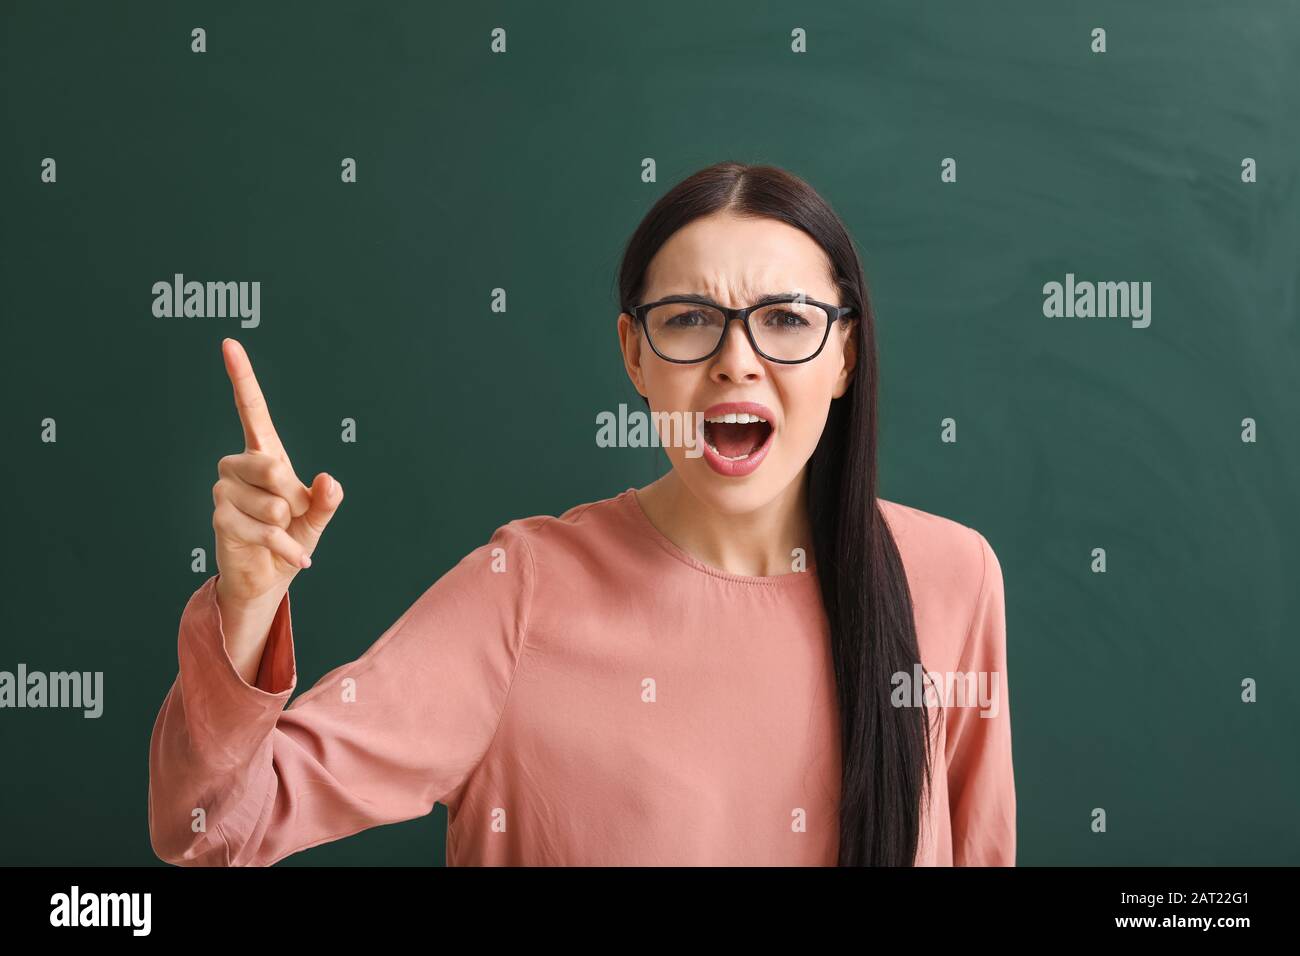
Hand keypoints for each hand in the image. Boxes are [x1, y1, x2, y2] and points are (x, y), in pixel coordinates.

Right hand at [211, 338, 343, 606]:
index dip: (242, 378)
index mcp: (265, 455)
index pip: (252, 410)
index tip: (229, 344)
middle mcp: (238, 466)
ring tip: (285, 535)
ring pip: (270, 503)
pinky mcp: (221, 520)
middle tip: (294, 513)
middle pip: (269, 465)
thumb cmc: (293, 537)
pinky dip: (286, 547)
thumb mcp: (319, 516)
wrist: (269, 578)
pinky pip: (265, 530)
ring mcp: (225, 492)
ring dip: (289, 526)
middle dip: (292, 495)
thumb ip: (328, 499)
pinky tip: (295, 557)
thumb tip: (330, 480)